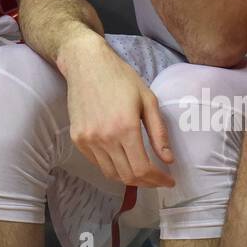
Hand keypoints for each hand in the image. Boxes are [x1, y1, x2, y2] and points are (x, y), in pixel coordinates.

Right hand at [58, 31, 173, 188]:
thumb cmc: (121, 77)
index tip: (169, 181)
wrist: (86, 64)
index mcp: (125, 128)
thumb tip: (168, 160)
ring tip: (141, 172)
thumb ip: (159, 132)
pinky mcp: (77, 138)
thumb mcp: (148, 100)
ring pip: (111, 173)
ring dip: (129, 178)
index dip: (158, 180)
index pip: (143, 169)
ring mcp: (88, 139)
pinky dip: (112, 167)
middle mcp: (104, 138)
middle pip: (127, 176)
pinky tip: (122, 158)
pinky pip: (97, 163)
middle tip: (158, 179)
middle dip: (146, 182)